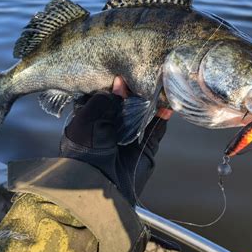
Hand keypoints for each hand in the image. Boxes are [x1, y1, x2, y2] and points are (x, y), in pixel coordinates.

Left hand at [59, 76, 170, 203]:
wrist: (97, 182)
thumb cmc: (85, 148)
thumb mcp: (87, 116)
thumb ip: (104, 97)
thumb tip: (119, 84)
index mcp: (91, 118)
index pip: (104, 95)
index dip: (114, 83)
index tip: (124, 68)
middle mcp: (110, 126)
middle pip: (126, 103)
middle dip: (135, 90)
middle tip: (144, 74)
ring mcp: (129, 136)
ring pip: (143, 113)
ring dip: (150, 100)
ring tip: (158, 84)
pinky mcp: (144, 147)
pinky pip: (156, 128)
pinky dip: (162, 116)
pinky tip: (166, 103)